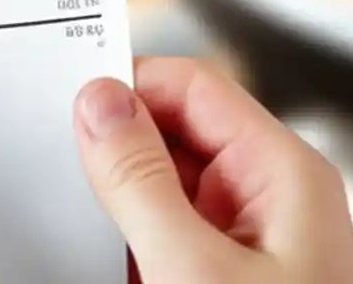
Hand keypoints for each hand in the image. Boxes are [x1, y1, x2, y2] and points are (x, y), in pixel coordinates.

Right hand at [74, 57, 352, 283]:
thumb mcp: (196, 268)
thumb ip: (141, 183)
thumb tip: (102, 105)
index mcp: (286, 173)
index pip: (194, 87)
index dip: (130, 87)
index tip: (70, 107)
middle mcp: (273, 200)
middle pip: (174, 136)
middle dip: (118, 153)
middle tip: (66, 174)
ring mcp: (251, 245)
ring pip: (164, 192)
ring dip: (122, 207)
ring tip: (93, 234)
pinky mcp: (228, 277)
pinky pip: (168, 240)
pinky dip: (132, 249)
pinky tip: (114, 267)